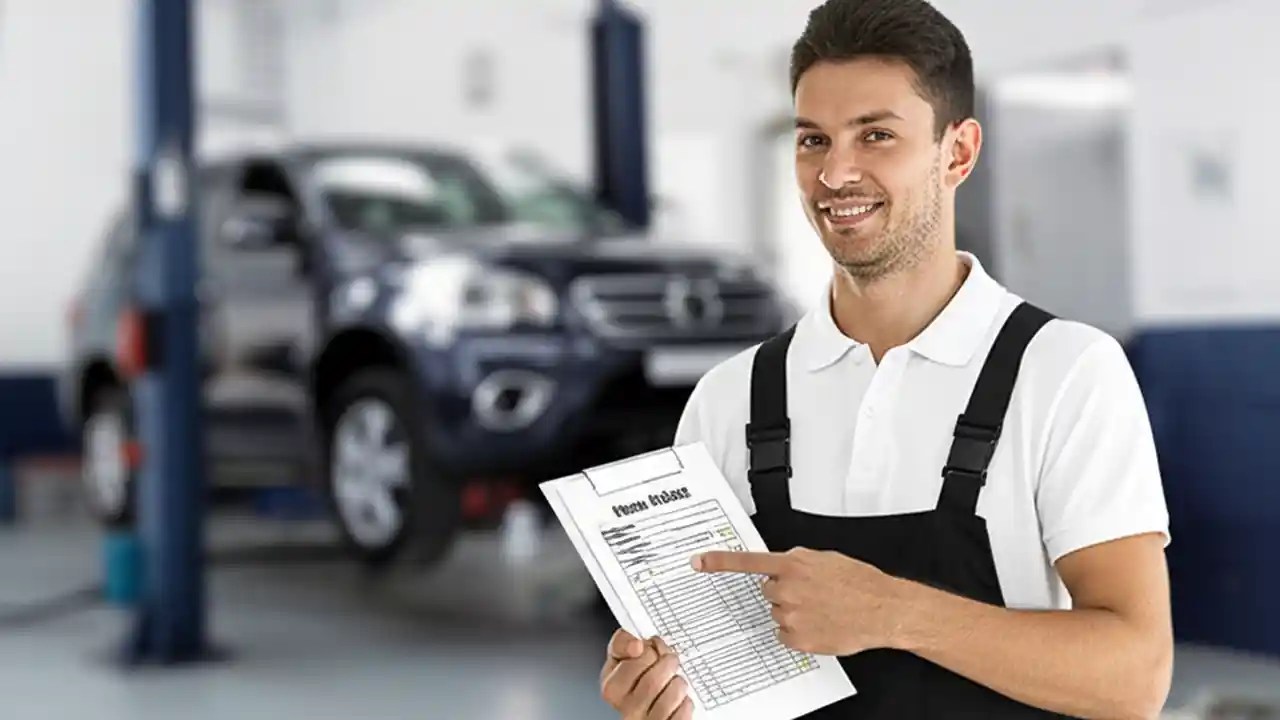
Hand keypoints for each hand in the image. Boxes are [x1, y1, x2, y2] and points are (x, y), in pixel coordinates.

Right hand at [600, 629, 693, 719]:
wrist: (650, 709)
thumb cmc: (637, 681)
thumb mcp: (622, 659)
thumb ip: (621, 643)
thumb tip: (635, 645)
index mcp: (613, 689)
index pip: (631, 664)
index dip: (647, 650)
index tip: (651, 648)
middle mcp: (628, 709)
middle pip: (653, 680)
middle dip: (667, 663)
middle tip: (669, 660)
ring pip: (672, 694)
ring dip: (678, 682)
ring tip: (674, 681)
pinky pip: (684, 712)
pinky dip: (685, 702)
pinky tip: (678, 700)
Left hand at [693, 547, 906, 655]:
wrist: (882, 609)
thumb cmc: (858, 583)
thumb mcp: (825, 559)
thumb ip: (797, 561)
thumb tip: (783, 566)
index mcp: (792, 565)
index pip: (747, 562)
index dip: (719, 562)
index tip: (697, 562)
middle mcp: (787, 590)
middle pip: (767, 591)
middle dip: (784, 591)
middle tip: (810, 593)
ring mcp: (790, 616)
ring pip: (777, 612)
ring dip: (793, 610)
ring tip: (822, 608)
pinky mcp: (797, 638)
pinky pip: (784, 633)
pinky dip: (798, 631)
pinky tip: (819, 624)